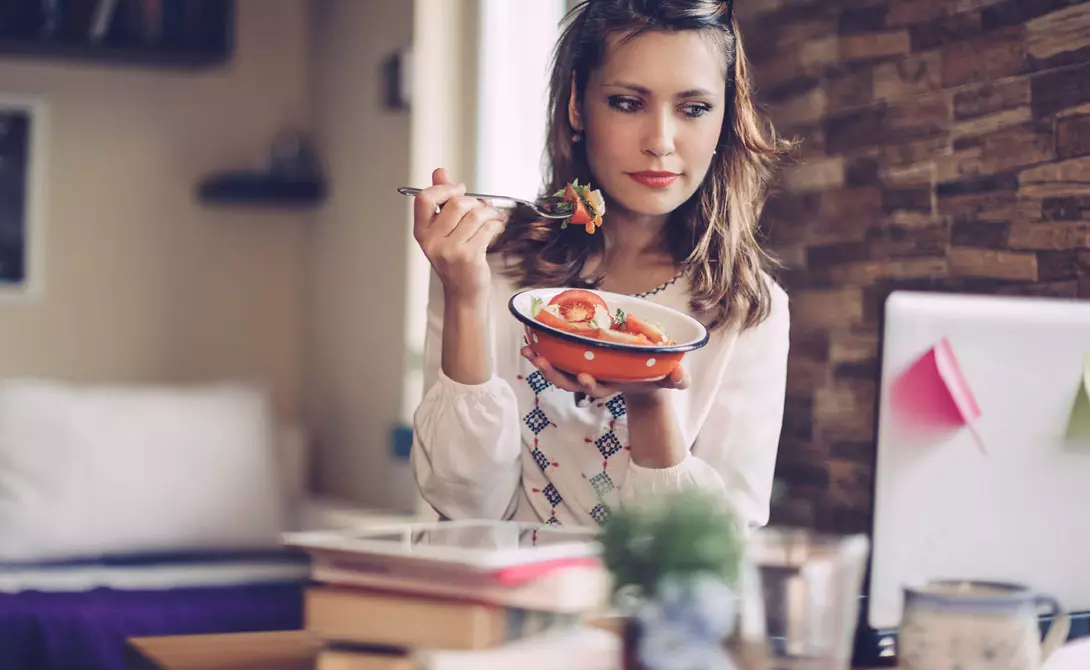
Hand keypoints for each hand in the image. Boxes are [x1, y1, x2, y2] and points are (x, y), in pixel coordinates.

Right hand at [412, 168, 507, 303]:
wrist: (464, 293)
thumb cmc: (455, 261)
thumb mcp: (444, 230)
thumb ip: (441, 201)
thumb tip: (439, 172)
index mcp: (422, 232)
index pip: (424, 198)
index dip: (444, 188)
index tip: (459, 190)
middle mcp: (432, 241)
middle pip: (456, 203)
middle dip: (475, 202)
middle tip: (482, 207)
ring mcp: (450, 250)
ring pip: (475, 214)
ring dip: (490, 212)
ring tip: (493, 217)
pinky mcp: (469, 256)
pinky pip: (488, 228)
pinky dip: (497, 223)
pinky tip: (498, 226)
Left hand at [520, 346, 689, 401]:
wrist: (647, 382)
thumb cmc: (657, 377)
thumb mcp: (671, 378)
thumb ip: (677, 379)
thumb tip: (681, 376)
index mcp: (615, 384)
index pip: (600, 388)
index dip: (590, 385)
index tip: (584, 377)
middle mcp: (597, 382)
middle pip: (571, 383)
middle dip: (555, 373)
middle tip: (539, 360)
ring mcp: (587, 374)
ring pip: (560, 374)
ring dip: (542, 363)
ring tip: (527, 350)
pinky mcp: (581, 365)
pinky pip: (559, 362)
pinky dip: (545, 353)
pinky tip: (531, 341)